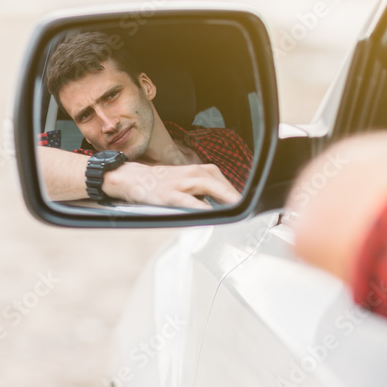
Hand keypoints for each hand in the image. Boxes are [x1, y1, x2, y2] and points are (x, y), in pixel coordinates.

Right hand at [103, 162, 241, 208]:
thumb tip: (228, 207)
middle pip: (222, 185)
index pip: (227, 184)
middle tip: (251, 213)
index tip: (252, 210)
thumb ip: (209, 191)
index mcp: (202, 172)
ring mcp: (182, 183)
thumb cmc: (165, 183)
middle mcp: (194, 174)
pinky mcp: (169, 194)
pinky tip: (210, 215)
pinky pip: (188, 201)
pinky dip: (200, 208)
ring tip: (237, 213)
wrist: (133, 178)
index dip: (240, 197)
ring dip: (224, 199)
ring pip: (209, 187)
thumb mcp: (190, 182)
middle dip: (237, 199)